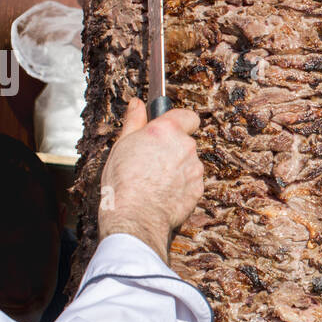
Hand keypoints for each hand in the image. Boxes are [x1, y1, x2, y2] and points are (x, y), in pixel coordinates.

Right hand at [98, 99, 203, 262]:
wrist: (135, 217)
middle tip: (151, 162)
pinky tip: (163, 194)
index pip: (188, 116)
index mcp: (167, 130)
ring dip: (177, 169)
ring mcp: (195, 169)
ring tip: (155, 182)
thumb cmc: (123, 182)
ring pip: (189, 164)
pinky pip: (191, 183)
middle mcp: (186, 146)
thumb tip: (137, 104)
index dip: (179, 123)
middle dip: (173, 150)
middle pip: (186, 142)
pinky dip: (181, 187)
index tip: (169, 131)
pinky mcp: (199, 189)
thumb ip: (134, 121)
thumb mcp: (122, 145)